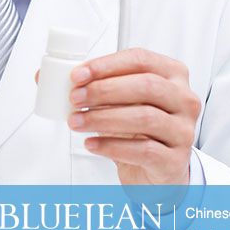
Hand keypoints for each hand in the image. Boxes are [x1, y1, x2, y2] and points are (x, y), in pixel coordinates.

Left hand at [65, 48, 200, 184]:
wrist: (157, 169)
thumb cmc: (138, 128)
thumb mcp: (118, 102)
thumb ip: (89, 86)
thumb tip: (45, 77)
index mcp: (171, 75)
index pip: (140, 59)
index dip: (106, 65)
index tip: (77, 75)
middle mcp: (184, 99)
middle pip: (145, 86)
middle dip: (103, 90)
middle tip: (74, 98)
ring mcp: (183, 130)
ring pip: (144, 118)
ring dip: (103, 118)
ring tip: (76, 122)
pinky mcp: (175, 159)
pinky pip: (143, 150)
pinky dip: (111, 146)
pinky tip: (92, 144)